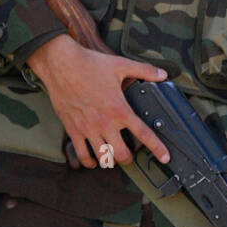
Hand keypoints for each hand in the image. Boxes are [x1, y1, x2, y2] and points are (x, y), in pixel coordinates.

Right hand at [25, 34, 170, 167]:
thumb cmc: (90, 64)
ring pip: (103, 158)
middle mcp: (105, 123)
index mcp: (120, 109)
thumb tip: (162, 74)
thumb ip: (144, 71)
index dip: (157, 148)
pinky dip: (89, 161)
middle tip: (130, 155)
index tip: (165, 157)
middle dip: (129, 158)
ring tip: (112, 156)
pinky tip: (93, 160)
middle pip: (122, 155)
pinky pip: (82, 154)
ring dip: (110, 160)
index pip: (144, 134)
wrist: (62, 64)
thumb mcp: (121, 65)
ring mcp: (88, 129)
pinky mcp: (73, 130)